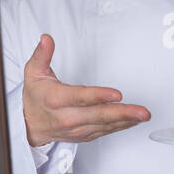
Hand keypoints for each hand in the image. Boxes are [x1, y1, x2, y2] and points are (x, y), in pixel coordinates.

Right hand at [22, 34, 149, 146]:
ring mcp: (77, 128)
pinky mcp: (85, 135)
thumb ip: (42, 55)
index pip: (80, 97)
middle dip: (122, 113)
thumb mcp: (33, 72)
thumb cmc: (35, 97)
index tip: (116, 94)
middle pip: (98, 115)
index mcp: (55, 99)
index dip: (99, 96)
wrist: (30, 124)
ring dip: (126, 120)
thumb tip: (46, 39)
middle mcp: (67, 117)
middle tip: (142, 111)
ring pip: (105, 125)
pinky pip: (106, 131)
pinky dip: (121, 126)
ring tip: (143, 115)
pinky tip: (133, 120)